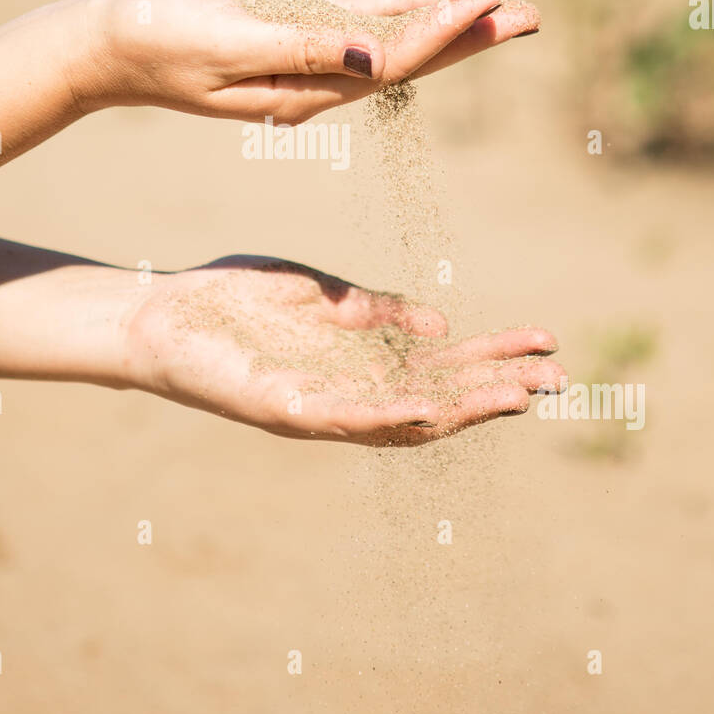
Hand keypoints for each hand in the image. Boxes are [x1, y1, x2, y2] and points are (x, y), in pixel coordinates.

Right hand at [72, 0, 539, 121]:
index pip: (392, 64)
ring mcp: (300, 56)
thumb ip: (301, 49)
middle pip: (409, 56)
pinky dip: (396, 6)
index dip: (444, 34)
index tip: (489, 2)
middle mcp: (313, 80)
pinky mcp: (283, 28)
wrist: (101, 39)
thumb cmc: (153, 40)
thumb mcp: (227, 42)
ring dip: (444, 20)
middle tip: (531, 15)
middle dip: (470, 35)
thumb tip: (377, 60)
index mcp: (304, 90)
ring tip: (498, 4)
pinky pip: (353, 19)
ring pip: (389, 35)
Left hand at [121, 256, 563, 445]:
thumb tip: (440, 324)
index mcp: (360, 360)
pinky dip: (386, 418)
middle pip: (437, 396)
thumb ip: (374, 311)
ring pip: (404, 418)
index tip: (543, 341)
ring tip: (514, 398)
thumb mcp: (320, 294)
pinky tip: (425, 410)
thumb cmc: (232, 300)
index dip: (493, 354)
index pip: (442, 364)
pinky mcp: (282, 411)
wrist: (158, 315)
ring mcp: (319, 406)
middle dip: (495, 387)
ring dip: (459, 409)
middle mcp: (349, 391)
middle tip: (555, 380)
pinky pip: (343, 420)